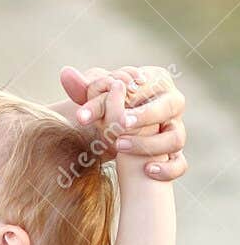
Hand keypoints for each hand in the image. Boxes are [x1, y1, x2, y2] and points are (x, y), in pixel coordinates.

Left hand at [59, 64, 186, 180]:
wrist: (121, 130)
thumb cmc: (110, 103)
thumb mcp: (97, 94)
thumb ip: (83, 86)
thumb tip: (65, 74)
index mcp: (158, 80)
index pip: (148, 84)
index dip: (127, 94)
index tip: (109, 105)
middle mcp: (173, 103)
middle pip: (169, 107)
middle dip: (145, 115)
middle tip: (120, 123)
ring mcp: (176, 129)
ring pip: (175, 138)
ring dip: (150, 144)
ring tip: (119, 146)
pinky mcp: (175, 154)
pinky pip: (180, 164)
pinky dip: (168, 169)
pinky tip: (148, 170)